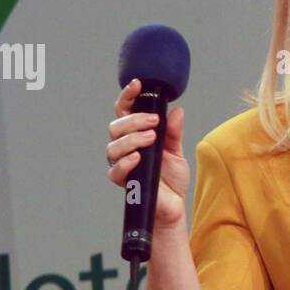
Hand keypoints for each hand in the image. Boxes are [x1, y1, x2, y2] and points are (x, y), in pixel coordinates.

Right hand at [107, 78, 189, 229]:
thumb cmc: (170, 179)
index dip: (128, 96)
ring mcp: (123, 164)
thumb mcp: (176, 151)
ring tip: (151, 139)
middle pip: (115, 127)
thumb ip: (174, 132)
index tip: (137, 84)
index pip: (125, 111)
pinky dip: (126, 162)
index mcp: (136, 135)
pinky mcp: (124, 182)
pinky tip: (138, 158)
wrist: (173, 205)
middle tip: (154, 122)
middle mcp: (125, 147)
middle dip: (134, 121)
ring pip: (113, 146)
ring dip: (132, 139)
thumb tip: (177, 111)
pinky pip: (115, 170)